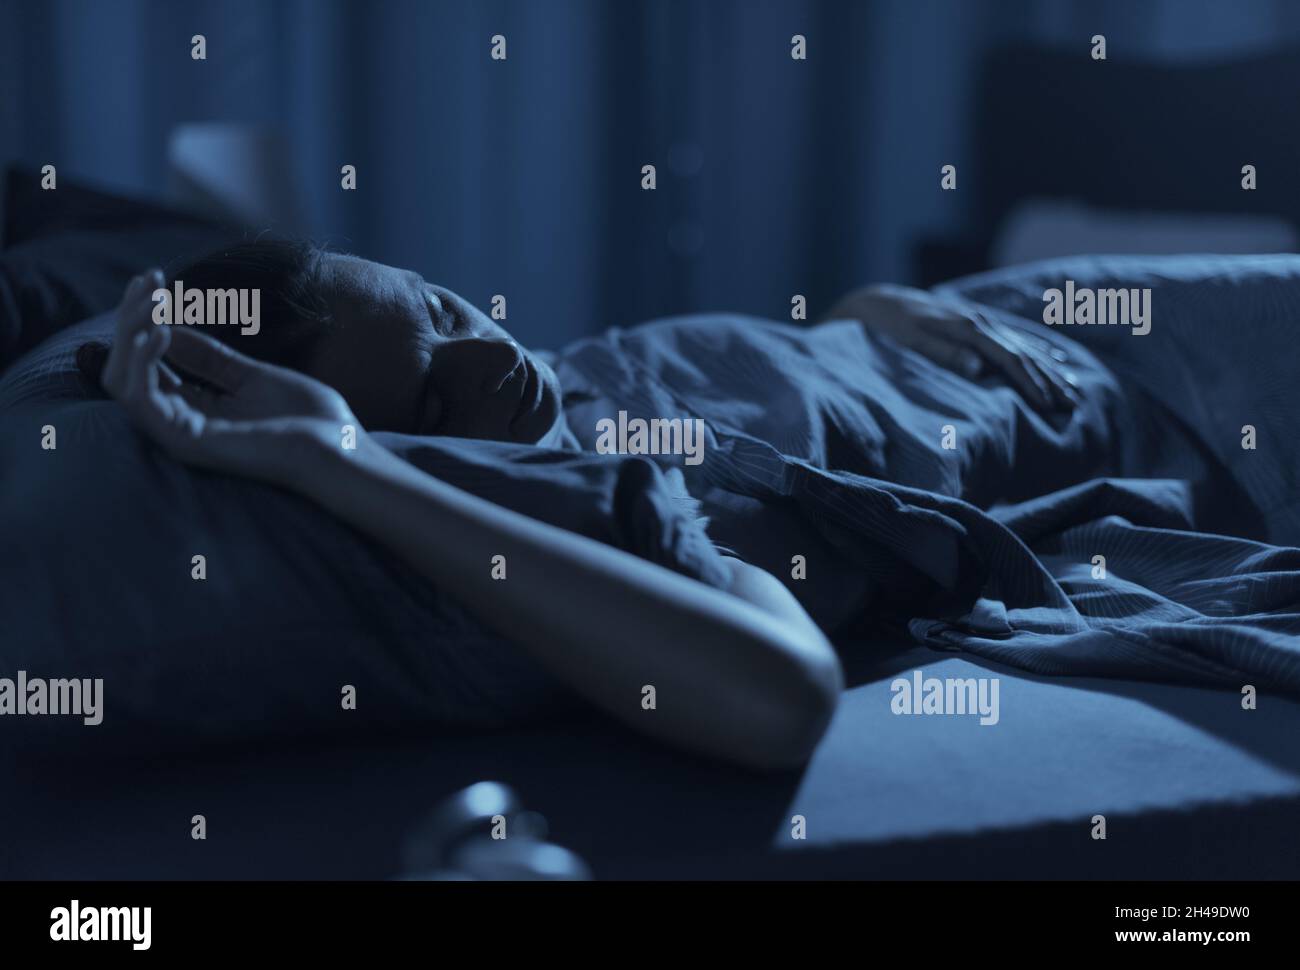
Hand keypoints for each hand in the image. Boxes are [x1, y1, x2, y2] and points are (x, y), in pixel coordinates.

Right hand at [101, 269, 360, 486]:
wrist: (341, 451)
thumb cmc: (310, 420)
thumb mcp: (255, 377)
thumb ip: (212, 359)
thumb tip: (168, 327)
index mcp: (198, 411)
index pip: (148, 364)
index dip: (145, 321)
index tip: (153, 280)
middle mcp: (182, 424)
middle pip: (128, 369)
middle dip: (132, 319)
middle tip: (147, 280)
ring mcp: (181, 435)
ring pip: (123, 382)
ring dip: (131, 334)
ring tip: (153, 301)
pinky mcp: (186, 442)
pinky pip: (141, 400)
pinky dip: (141, 363)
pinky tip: (161, 332)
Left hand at [826, 283, 1079, 412]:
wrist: (877, 304)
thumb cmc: (890, 330)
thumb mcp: (911, 343)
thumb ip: (945, 355)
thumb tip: (979, 368)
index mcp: (968, 330)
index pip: (1010, 360)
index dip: (1031, 384)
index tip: (1048, 406)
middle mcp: (981, 322)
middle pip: (1026, 354)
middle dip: (1051, 380)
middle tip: (1074, 405)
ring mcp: (981, 321)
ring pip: (1025, 346)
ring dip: (1051, 369)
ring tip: (1073, 390)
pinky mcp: (977, 323)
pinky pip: (1016, 339)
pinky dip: (1039, 351)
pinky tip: (1056, 361)